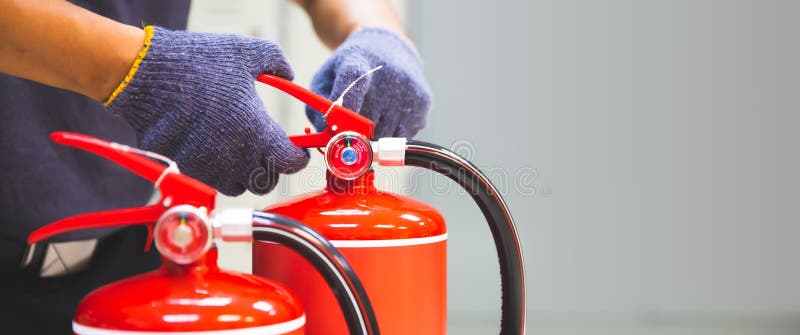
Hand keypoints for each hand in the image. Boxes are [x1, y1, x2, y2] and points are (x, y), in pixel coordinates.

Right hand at [106, 26, 308, 195]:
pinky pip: (205, 179)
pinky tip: (205, 146)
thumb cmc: (197, 64)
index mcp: (258, 134)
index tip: (295, 150)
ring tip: (235, 149)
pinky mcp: (182, 168)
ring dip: (241, 173)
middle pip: (265, 182)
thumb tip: (289, 73)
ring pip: (236, 186)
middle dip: (269, 168)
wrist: (144, 74)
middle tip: (265, 149)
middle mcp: (235, 159)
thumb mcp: (247, 52)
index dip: (297, 157)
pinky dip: (211, 169)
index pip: (290, 164)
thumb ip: (276, 61)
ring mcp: (207, 168)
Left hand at [307, 28, 431, 137]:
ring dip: (375, 136)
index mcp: (357, 62)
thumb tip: (324, 135)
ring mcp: (408, 88)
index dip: (345, 108)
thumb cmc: (353, 68)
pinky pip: (404, 135)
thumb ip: (317, 106)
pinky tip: (388, 116)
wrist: (388, 48)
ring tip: (371, 117)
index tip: (337, 128)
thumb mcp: (328, 76)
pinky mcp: (423, 101)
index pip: (353, 83)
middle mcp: (387, 74)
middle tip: (349, 132)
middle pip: (367, 120)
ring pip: (386, 134)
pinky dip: (393, 134)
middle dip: (355, 134)